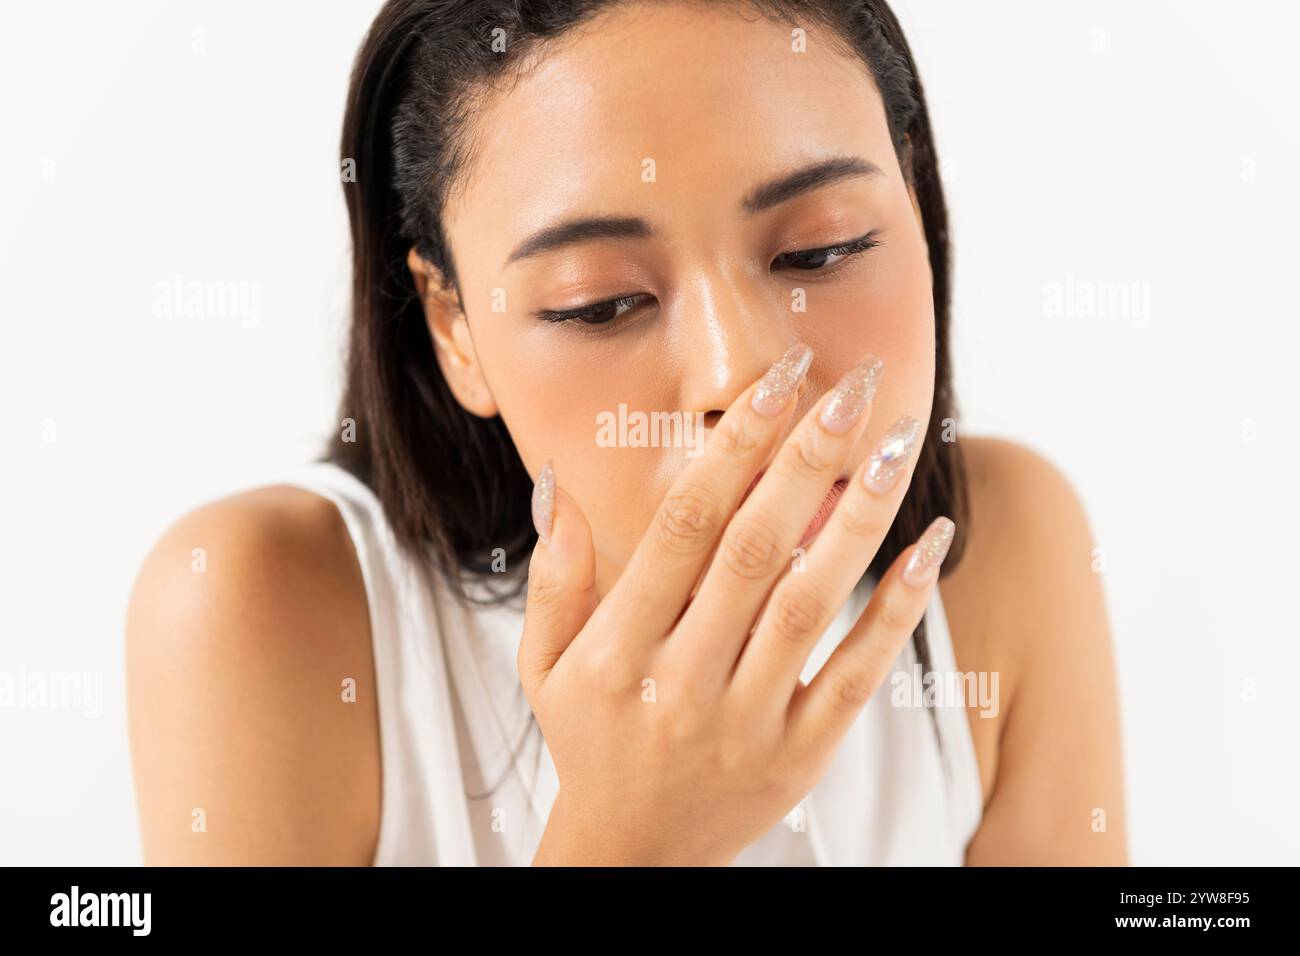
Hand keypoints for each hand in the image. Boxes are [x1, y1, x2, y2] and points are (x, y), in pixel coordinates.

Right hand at [520, 343, 955, 865]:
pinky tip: (927, 547)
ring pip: (808, 604)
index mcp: (615, 650)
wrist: (634, 854)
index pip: (683, 527)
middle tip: (850, 387)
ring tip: (894, 443)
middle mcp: (678, 683)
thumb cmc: (592, 739)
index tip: (776, 383)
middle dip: (805, 461)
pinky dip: (894, 609)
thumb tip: (556, 480)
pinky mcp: (798, 757)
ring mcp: (743, 723)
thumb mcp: (543, 664)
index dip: (733, 447)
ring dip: (857, 519)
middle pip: (752, 552)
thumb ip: (553, 576)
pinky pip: (853, 675)